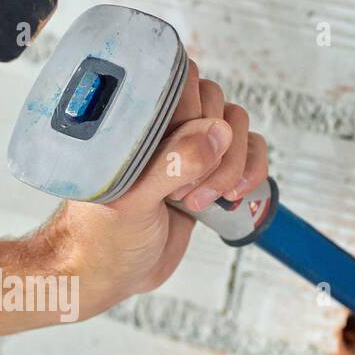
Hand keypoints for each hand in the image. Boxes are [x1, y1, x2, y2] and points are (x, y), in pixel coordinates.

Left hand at [39, 62, 268, 317]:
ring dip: (232, 165)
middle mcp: (164, 129)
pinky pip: (249, 153)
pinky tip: (233, 198)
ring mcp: (189, 151)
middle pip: (217, 103)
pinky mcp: (209, 174)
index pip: (182, 79)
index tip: (181, 152)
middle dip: (216, 150)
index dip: (192, 110)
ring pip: (236, 128)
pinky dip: (252, 170)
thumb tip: (216, 132)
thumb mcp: (131, 201)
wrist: (109, 275)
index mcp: (136, 122)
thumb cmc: (103, 237)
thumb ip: (172, 163)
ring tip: (201, 203)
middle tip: (186, 192)